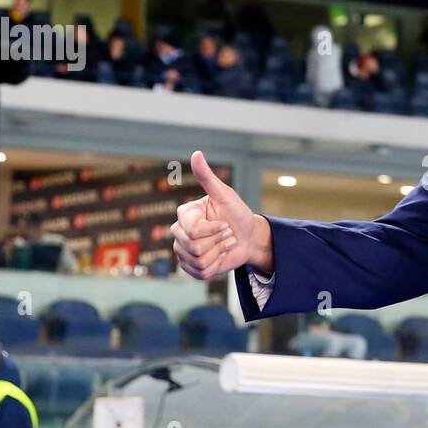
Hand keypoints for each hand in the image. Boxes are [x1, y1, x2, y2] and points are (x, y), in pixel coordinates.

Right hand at [171, 151, 270, 279]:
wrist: (248, 237)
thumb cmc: (237, 214)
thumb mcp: (225, 195)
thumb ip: (208, 177)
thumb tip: (196, 153)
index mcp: (184, 214)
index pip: (193, 231)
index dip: (214, 231)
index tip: (225, 224)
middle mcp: (178, 232)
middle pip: (194, 248)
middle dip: (218, 242)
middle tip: (227, 234)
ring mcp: (183, 251)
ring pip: (198, 262)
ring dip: (220, 254)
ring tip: (225, 244)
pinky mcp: (190, 267)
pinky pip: (201, 274)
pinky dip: (217, 266)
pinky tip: (221, 256)